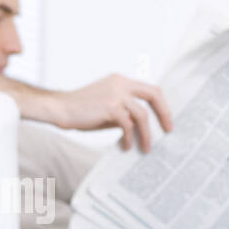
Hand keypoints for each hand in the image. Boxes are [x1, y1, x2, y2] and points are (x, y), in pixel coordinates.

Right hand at [48, 74, 173, 150]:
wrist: (60, 108)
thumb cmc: (83, 111)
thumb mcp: (108, 107)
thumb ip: (126, 112)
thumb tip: (144, 127)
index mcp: (120, 81)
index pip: (150, 89)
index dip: (162, 105)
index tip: (166, 120)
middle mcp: (120, 83)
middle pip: (153, 95)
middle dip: (164, 114)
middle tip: (168, 130)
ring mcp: (115, 94)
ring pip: (142, 115)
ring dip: (146, 134)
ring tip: (146, 148)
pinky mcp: (110, 107)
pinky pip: (128, 125)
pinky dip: (130, 138)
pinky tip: (127, 146)